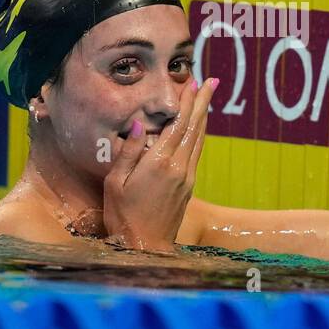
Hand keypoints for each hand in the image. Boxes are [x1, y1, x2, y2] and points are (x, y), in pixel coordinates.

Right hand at [103, 77, 215, 250]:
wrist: (145, 246)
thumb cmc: (123, 216)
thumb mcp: (116, 182)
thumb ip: (130, 151)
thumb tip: (141, 124)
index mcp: (160, 163)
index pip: (178, 124)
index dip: (187, 102)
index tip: (194, 82)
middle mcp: (179, 168)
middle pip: (195, 128)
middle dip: (203, 102)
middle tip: (212, 82)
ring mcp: (186, 178)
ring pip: (199, 140)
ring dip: (203, 117)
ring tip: (207, 98)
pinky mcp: (188, 187)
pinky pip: (196, 153)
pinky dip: (199, 135)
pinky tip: (198, 128)